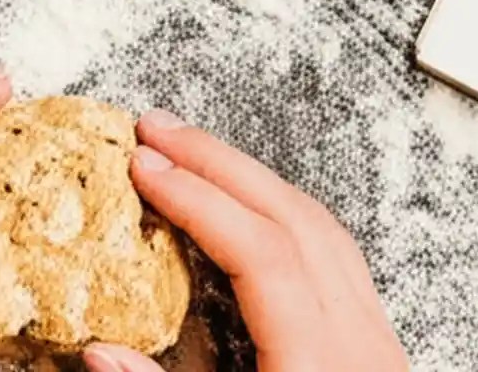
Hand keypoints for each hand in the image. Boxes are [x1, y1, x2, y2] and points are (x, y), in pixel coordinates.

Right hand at [83, 110, 408, 371]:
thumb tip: (101, 353)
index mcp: (321, 366)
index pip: (260, 250)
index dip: (197, 197)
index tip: (142, 165)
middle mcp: (359, 340)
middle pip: (292, 216)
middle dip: (218, 162)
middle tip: (154, 129)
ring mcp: (375, 339)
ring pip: (320, 226)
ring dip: (250, 179)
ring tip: (190, 154)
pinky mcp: (375, 345)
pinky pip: (333, 251)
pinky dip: (281, 211)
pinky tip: (248, 209)